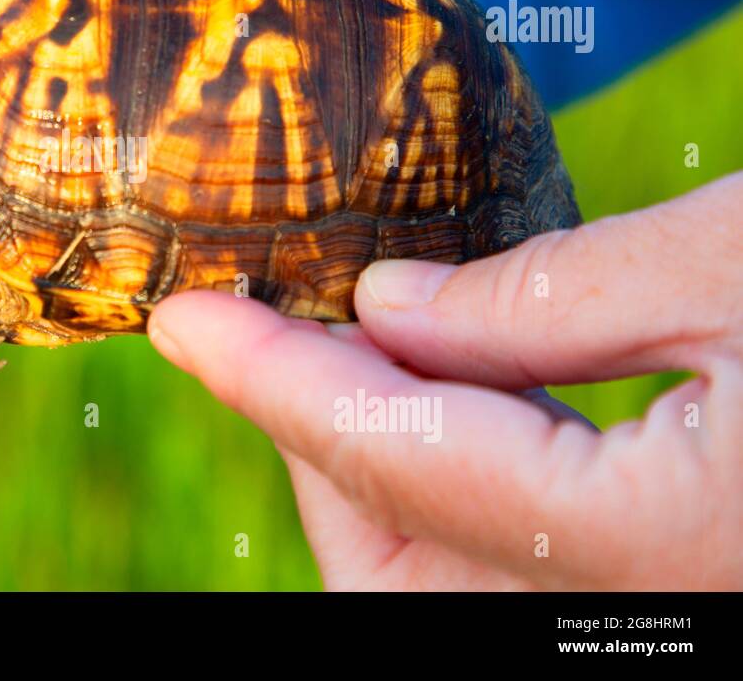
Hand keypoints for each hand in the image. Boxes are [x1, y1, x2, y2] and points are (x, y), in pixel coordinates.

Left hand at [148, 173, 742, 589]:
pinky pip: (530, 554)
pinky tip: (458, 378)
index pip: (396, 460)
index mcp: (657, 546)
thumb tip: (382, 306)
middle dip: (316, 450)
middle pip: (398, 569)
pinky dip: (466, 472)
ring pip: (455, 571)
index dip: (274, 380)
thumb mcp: (729, 263)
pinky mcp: (686, 571)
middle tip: (273, 332)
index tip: (185, 320)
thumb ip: (545, 299)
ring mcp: (671, 603)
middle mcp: (651, 611)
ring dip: (385, 460)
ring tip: (352, 339)